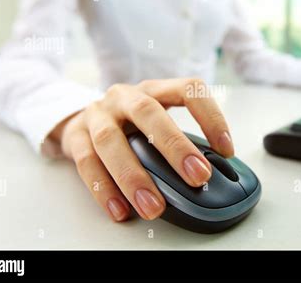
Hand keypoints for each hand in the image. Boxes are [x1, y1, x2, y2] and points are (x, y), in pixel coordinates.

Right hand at [49, 78, 233, 221]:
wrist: (79, 120)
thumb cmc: (128, 125)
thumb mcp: (154, 123)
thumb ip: (176, 141)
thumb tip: (203, 176)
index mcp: (153, 90)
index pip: (188, 89)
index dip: (210, 116)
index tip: (226, 149)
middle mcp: (124, 96)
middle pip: (149, 112)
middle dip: (175, 146)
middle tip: (198, 177)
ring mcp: (97, 114)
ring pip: (111, 140)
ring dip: (134, 176)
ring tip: (153, 206)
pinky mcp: (74, 135)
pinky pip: (86, 163)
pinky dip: (104, 189)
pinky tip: (121, 210)